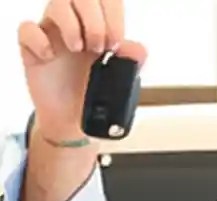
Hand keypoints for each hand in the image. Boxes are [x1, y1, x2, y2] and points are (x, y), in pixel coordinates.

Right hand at [18, 0, 146, 138]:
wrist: (74, 119)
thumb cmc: (96, 93)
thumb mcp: (121, 80)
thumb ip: (132, 62)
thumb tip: (136, 48)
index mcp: (100, 27)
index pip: (106, 1)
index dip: (113, 15)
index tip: (116, 43)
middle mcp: (76, 24)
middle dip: (94, 21)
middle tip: (100, 48)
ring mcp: (52, 33)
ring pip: (56, 3)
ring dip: (71, 25)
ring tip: (79, 50)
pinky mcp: (32, 48)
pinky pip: (27, 28)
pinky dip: (39, 41)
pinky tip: (51, 57)